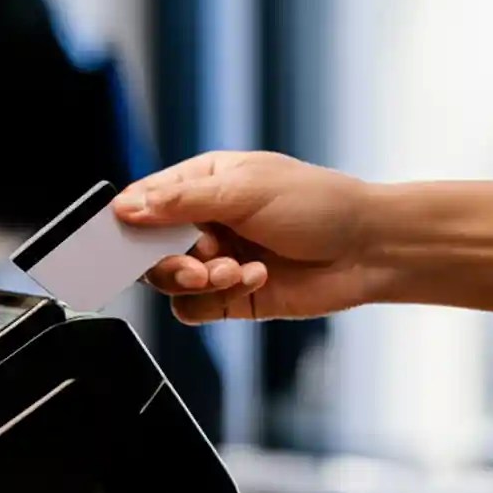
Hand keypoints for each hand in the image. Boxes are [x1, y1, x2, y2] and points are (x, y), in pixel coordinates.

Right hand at [114, 151, 375, 323]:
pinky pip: (195, 309)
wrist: (370, 250)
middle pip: (147, 249)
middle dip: (167, 260)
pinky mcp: (230, 296)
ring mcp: (215, 261)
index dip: (127, 221)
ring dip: (199, 280)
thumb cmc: (320, 204)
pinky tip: (253, 278)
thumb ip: (182, 201)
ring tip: (235, 269)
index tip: (122, 237)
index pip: (144, 201)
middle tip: (194, 262)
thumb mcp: (245, 189)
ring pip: (169, 282)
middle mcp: (202, 223)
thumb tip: (129, 207)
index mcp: (201, 183)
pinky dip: (218, 298)